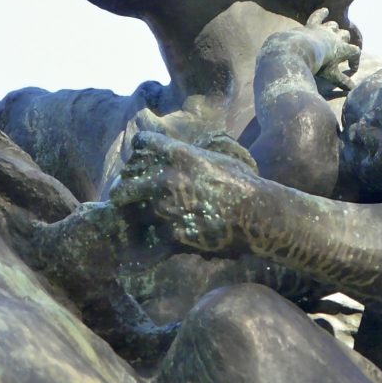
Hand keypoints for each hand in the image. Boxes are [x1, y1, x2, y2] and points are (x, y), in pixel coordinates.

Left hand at [110, 132, 256, 253]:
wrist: (257, 214)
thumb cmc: (241, 183)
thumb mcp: (214, 157)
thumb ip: (188, 155)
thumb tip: (174, 154)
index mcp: (176, 154)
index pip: (140, 145)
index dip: (140, 155)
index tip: (144, 164)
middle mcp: (165, 178)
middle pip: (124, 182)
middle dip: (127, 189)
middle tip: (135, 197)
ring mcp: (165, 208)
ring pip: (134, 211)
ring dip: (140, 214)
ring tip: (150, 219)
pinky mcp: (170, 234)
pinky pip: (151, 235)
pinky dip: (155, 237)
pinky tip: (164, 237)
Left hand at [300, 7, 360, 90]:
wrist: (301, 51)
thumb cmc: (318, 64)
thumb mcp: (332, 75)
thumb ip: (343, 82)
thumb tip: (353, 89)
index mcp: (343, 48)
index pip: (355, 52)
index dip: (355, 60)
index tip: (351, 69)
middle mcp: (336, 36)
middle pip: (346, 35)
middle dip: (345, 41)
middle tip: (340, 50)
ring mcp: (324, 29)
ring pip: (334, 26)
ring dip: (334, 30)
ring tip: (333, 34)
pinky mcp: (312, 26)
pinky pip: (318, 16)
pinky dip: (322, 13)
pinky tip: (325, 10)